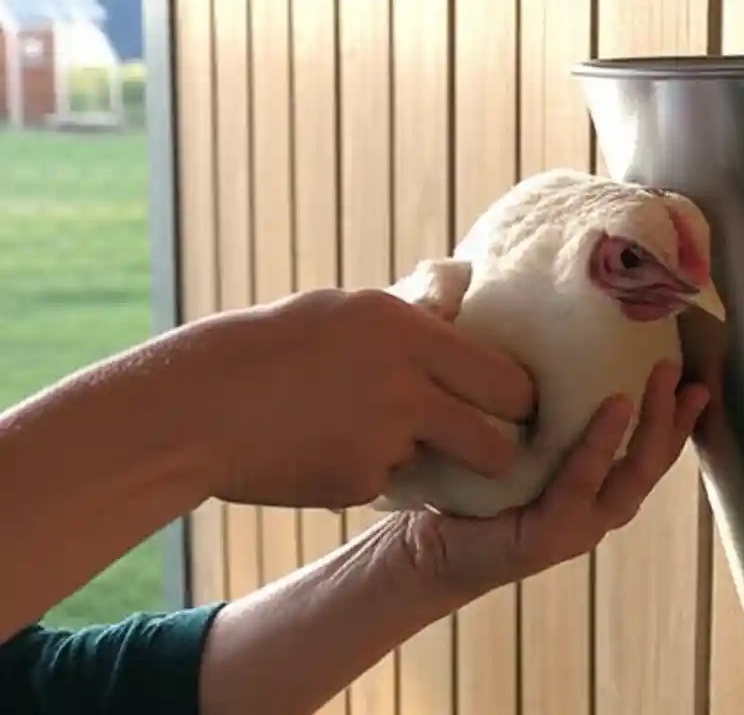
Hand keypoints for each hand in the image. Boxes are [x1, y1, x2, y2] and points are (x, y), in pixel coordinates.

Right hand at [173, 288, 533, 507]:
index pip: (509, 381)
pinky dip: (373, 474)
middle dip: (498, 453)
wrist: (197, 405)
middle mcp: (407, 386)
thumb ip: (414, 315)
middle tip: (486, 448)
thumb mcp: (348, 310)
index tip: (512, 408)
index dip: (518, 403)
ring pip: (444, 467)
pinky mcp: (358, 483)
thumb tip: (462, 288)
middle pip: (496, 443)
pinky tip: (330, 452)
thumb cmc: (274, 346)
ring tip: (390, 441)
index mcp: (410, 333)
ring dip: (434, 463)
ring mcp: (383, 439)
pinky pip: (391, 483)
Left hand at [394, 361, 708, 598]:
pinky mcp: (546, 540)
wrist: (418, 546)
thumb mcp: (502, 432)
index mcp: (593, 489)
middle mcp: (593, 511)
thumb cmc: (462, 484)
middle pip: (651, 463)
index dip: (677, 419)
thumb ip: (522, 393)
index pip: (649, 453)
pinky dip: (599, 449)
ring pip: (629, 477)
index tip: (695, 378)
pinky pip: (580, 488)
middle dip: (671, 416)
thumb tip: (516, 313)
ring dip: (648, 428)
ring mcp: (575, 530)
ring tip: (653, 383)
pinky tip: (613, 411)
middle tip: (676, 368)